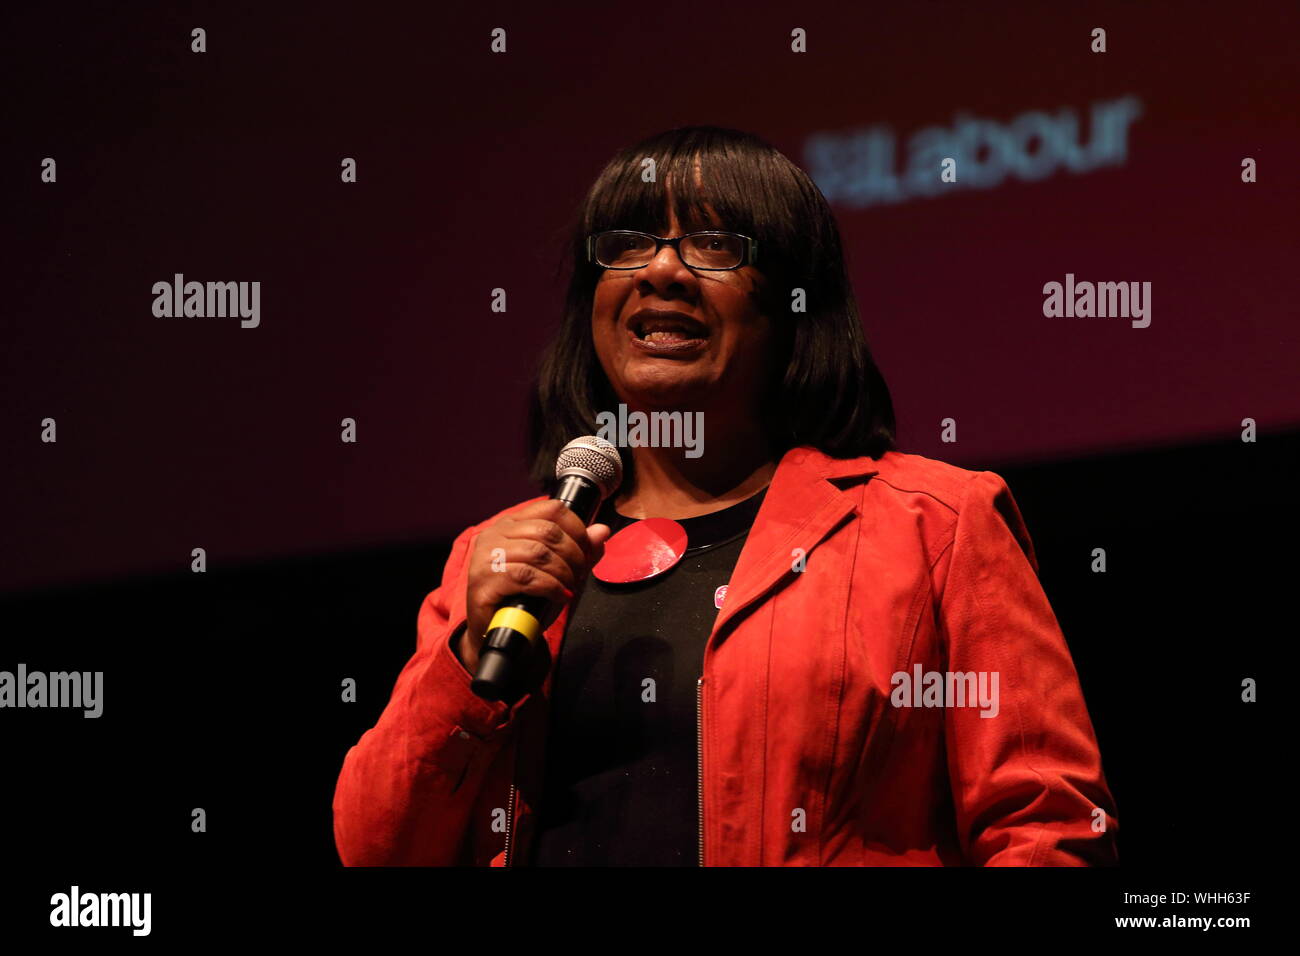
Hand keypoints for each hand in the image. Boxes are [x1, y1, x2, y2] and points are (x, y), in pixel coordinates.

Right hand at [460, 499, 610, 672]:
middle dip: (573, 554)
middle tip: (579, 573)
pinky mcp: (485, 582)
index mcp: (511, 524)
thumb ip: (578, 550)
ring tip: (569, 586)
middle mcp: (494, 535)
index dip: (577, 528)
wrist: (496, 631)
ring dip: (563, 572)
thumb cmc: (524, 598)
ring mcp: (486, 557)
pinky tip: (559, 595)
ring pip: (538, 553)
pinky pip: (527, 577)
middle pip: (547, 531)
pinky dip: (551, 587)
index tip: (586, 549)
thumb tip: (601, 531)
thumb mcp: (555, 570)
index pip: (551, 508)